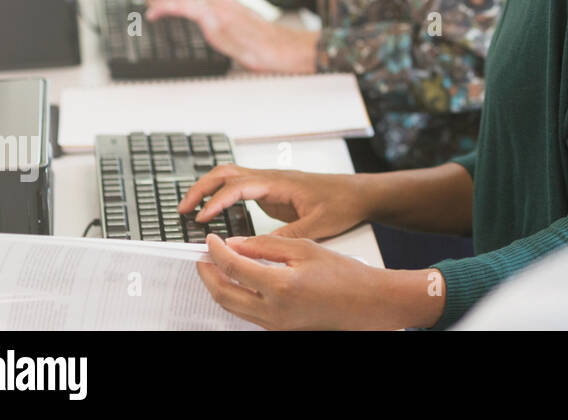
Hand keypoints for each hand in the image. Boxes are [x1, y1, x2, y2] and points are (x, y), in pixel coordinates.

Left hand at [145, 0, 316, 71]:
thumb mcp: (239, 30)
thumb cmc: (263, 45)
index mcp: (228, 1)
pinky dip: (164, 7)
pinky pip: (183, 6)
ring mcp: (218, 6)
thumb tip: (214, 32)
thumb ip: (224, 25)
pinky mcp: (215, 17)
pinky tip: (154, 14)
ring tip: (149, 5)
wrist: (278, 48)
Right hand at [180, 164, 373, 239]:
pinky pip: (241, 187)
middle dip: (202, 188)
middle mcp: (273, 178)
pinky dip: (222, 194)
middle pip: (228, 173)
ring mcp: (272, 183)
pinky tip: (215, 210)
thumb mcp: (317, 225)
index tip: (200, 217)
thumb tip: (253, 247)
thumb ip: (286, 236)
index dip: (216, 201)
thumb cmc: (343, 204)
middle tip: (182, 208)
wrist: (360, 194)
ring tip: (191, 208)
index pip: (239, 186)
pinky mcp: (274, 192)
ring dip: (210, 188)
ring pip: (232, 176)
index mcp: (280, 183)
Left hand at [197, 234, 445, 329]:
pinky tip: (237, 281)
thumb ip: (267, 244)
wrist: (364, 302)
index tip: (211, 239)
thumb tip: (236, 243)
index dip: (217, 251)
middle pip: (222, 293)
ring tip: (215, 266)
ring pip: (230, 307)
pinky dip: (233, 296)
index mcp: (280, 286)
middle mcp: (272, 310)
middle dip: (207, 273)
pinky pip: (244, 313)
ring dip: (217, 286)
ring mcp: (273, 324)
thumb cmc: (343, 275)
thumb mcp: (305, 248)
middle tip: (203, 255)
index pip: (233, 267)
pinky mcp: (277, 328)